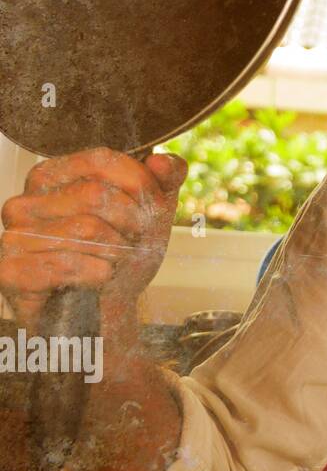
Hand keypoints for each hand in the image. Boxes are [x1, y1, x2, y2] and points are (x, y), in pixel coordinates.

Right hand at [0, 149, 187, 335]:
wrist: (106, 311)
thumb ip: (166, 179)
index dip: (140, 185)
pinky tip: (96, 280)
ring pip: (86, 229)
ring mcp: (12, 237)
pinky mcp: (9, 271)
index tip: (151, 210)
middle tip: (132, 244)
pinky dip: (97, 275)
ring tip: (113, 264)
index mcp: (52, 176)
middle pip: (95, 194)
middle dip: (131, 224)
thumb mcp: (151, 212)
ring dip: (117, 253)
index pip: (101, 159)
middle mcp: (25, 202)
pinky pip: (67, 264)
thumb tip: (163, 162)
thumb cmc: (120, 256)